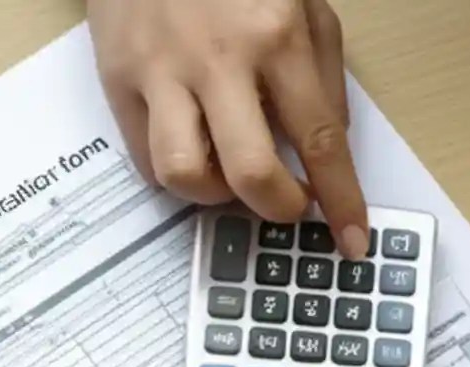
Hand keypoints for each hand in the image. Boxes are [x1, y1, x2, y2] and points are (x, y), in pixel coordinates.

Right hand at [86, 0, 369, 257]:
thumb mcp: (302, 2)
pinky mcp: (118, 82)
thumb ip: (321, 74)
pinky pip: (145, 158)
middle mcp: (219, 61)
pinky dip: (175, 172)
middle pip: (250, 173)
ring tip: (229, 173)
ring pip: (184, 176)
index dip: (340, 199)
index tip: (351, 240)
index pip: (319, 139)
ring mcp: (161, 74)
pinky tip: (192, 149)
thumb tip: (327, 149)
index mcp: (276, 36)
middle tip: (287, 204)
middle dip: (278, 207)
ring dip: (215, 194)